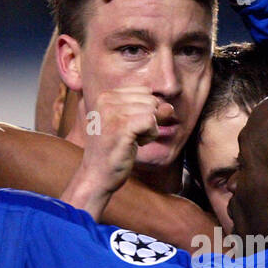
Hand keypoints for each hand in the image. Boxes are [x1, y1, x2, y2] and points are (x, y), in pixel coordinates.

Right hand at [62, 88, 172, 217]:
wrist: (97, 175)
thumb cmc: (114, 150)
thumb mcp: (130, 124)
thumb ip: (150, 111)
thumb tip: (169, 107)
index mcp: (106, 95)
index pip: (144, 92)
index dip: (145, 112)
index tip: (128, 128)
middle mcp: (106, 99)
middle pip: (151, 100)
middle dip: (148, 120)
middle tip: (130, 136)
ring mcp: (112, 112)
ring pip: (153, 111)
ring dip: (149, 130)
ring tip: (131, 140)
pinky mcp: (121, 126)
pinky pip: (152, 122)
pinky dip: (150, 136)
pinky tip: (136, 144)